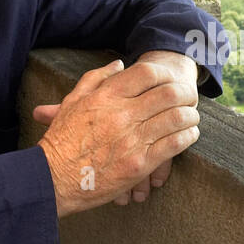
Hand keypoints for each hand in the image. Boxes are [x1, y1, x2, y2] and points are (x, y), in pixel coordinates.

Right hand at [35, 55, 200, 216]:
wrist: (52, 179)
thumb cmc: (61, 141)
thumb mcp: (73, 102)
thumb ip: (96, 79)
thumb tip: (120, 63)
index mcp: (107, 97)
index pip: (148, 73)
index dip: (166, 73)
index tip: (173, 79)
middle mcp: (122, 115)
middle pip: (169, 93)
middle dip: (185, 93)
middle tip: (191, 97)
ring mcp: (133, 140)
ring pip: (177, 118)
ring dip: (190, 115)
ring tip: (192, 117)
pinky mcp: (140, 164)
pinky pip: (175, 144)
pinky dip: (188, 137)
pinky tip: (188, 135)